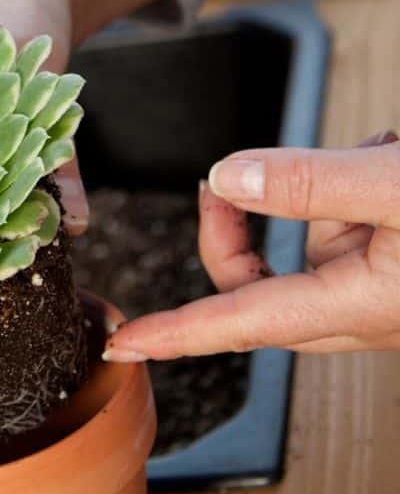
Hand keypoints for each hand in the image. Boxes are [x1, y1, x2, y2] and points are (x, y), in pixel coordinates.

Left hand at [105, 131, 399, 360]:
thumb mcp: (397, 186)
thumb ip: (312, 183)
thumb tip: (231, 180)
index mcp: (356, 303)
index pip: (238, 322)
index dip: (173, 333)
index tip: (121, 343)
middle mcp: (361, 308)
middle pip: (255, 286)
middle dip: (223, 234)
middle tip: (214, 186)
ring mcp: (378, 292)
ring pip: (306, 250)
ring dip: (309, 195)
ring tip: (368, 149)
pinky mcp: (394, 271)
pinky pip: (342, 234)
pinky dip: (344, 194)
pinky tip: (384, 150)